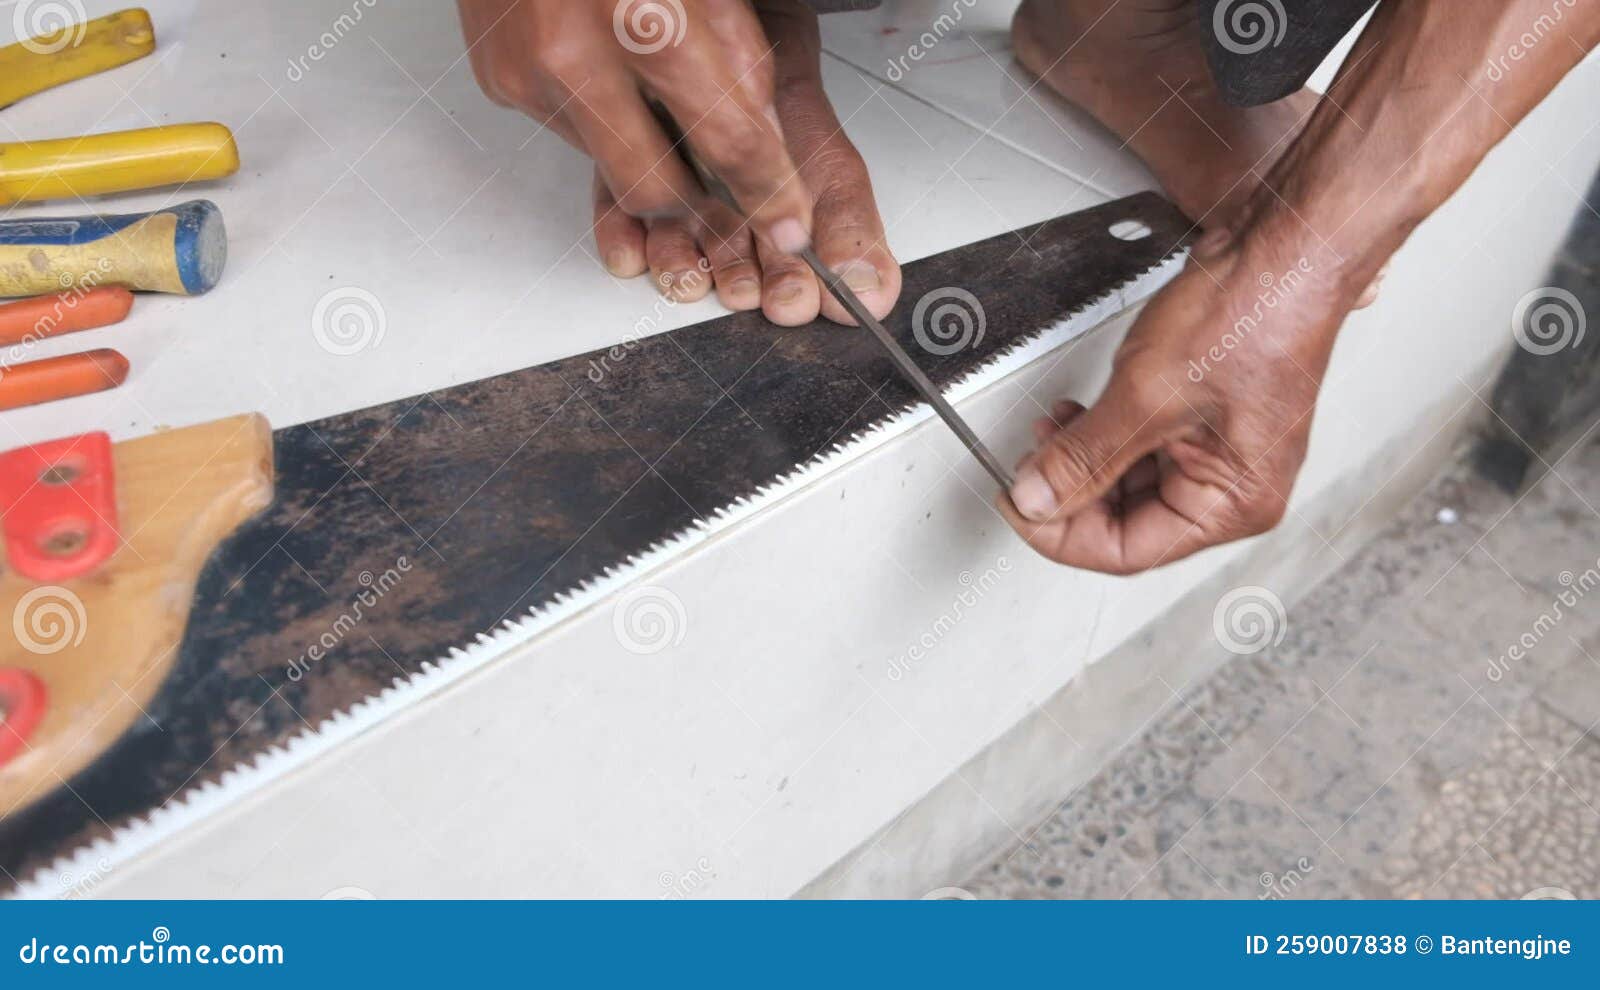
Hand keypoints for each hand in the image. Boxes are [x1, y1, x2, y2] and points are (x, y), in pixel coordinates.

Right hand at [458, 0, 901, 325]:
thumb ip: (739, 54)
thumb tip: (765, 138)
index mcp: (642, 16)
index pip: (724, 137)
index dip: (765, 190)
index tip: (790, 223)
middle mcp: (573, 53)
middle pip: (653, 185)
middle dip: (696, 206)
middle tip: (726, 198)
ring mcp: (527, 73)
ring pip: (611, 159)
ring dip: (645, 141)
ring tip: (652, 77)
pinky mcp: (500, 81)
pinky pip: (572, 127)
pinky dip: (603, 111)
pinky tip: (609, 63)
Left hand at [998, 234, 1355, 573]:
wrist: (1286, 249)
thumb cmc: (1254, 314)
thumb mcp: (1145, 396)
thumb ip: (1083, 456)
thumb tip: (1038, 497)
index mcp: (1233, 503)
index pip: (1126, 551)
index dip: (1058, 533)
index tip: (1017, 503)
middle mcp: (1233, 487)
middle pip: (1126, 521)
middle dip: (1070, 492)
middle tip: (1026, 467)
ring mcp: (1219, 452)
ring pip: (1127, 482)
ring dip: (1081, 460)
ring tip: (1049, 432)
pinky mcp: (1203, 417)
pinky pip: (1140, 446)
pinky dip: (1102, 435)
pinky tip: (1077, 416)